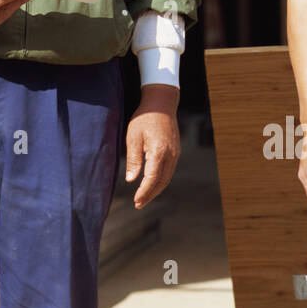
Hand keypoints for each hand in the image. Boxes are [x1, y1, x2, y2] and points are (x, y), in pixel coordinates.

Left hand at [125, 83, 180, 208]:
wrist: (161, 103)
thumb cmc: (144, 118)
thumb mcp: (133, 136)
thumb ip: (133, 159)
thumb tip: (131, 179)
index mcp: (159, 151)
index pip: (152, 178)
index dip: (144, 192)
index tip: (136, 201)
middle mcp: (171, 155)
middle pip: (162, 181)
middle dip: (150, 195)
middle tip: (138, 204)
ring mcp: (175, 153)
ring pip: (167, 177)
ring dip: (156, 189)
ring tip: (144, 198)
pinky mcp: (175, 151)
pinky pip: (169, 171)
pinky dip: (161, 180)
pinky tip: (152, 184)